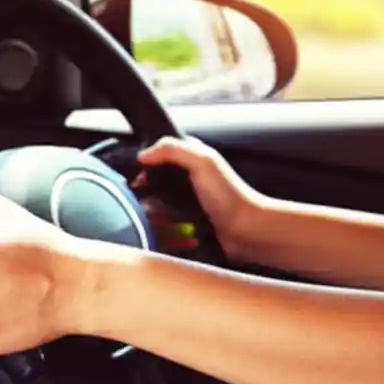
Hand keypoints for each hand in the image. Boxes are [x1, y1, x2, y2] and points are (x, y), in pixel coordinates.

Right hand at [135, 136, 270, 258]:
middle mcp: (189, 179)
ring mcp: (188, 203)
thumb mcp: (202, 163)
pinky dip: (161, 229)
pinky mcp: (189, 224)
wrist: (246, 230)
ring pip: (157, 206)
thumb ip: (172, 150)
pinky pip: (165, 226)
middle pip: (155, 184)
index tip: (136, 180)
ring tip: (150, 220)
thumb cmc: (229, 196)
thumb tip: (143, 154)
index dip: (145, 168)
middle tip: (141, 203)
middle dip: (146, 194)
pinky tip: (161, 232)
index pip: (158, 158)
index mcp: (192, 160)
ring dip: (153, 214)